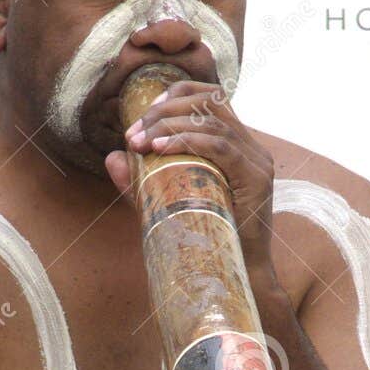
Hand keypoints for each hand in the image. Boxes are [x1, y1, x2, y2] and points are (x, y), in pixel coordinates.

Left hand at [104, 80, 275, 267]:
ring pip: (213, 122)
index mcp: (236, 146)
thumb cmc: (203, 240)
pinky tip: (160, 150)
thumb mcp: (165, 203)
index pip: (213, 99)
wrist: (234, 276)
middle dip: (167, 111)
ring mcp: (257, 162)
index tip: (147, 110)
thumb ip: (140, 180)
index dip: (179, 94)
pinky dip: (187, 142)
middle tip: (135, 131)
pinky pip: (221, 147)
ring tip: (140, 141)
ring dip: (170, 127)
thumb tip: (112, 157)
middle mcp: (251, 149)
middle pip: (212, 102)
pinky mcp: (256, 179)